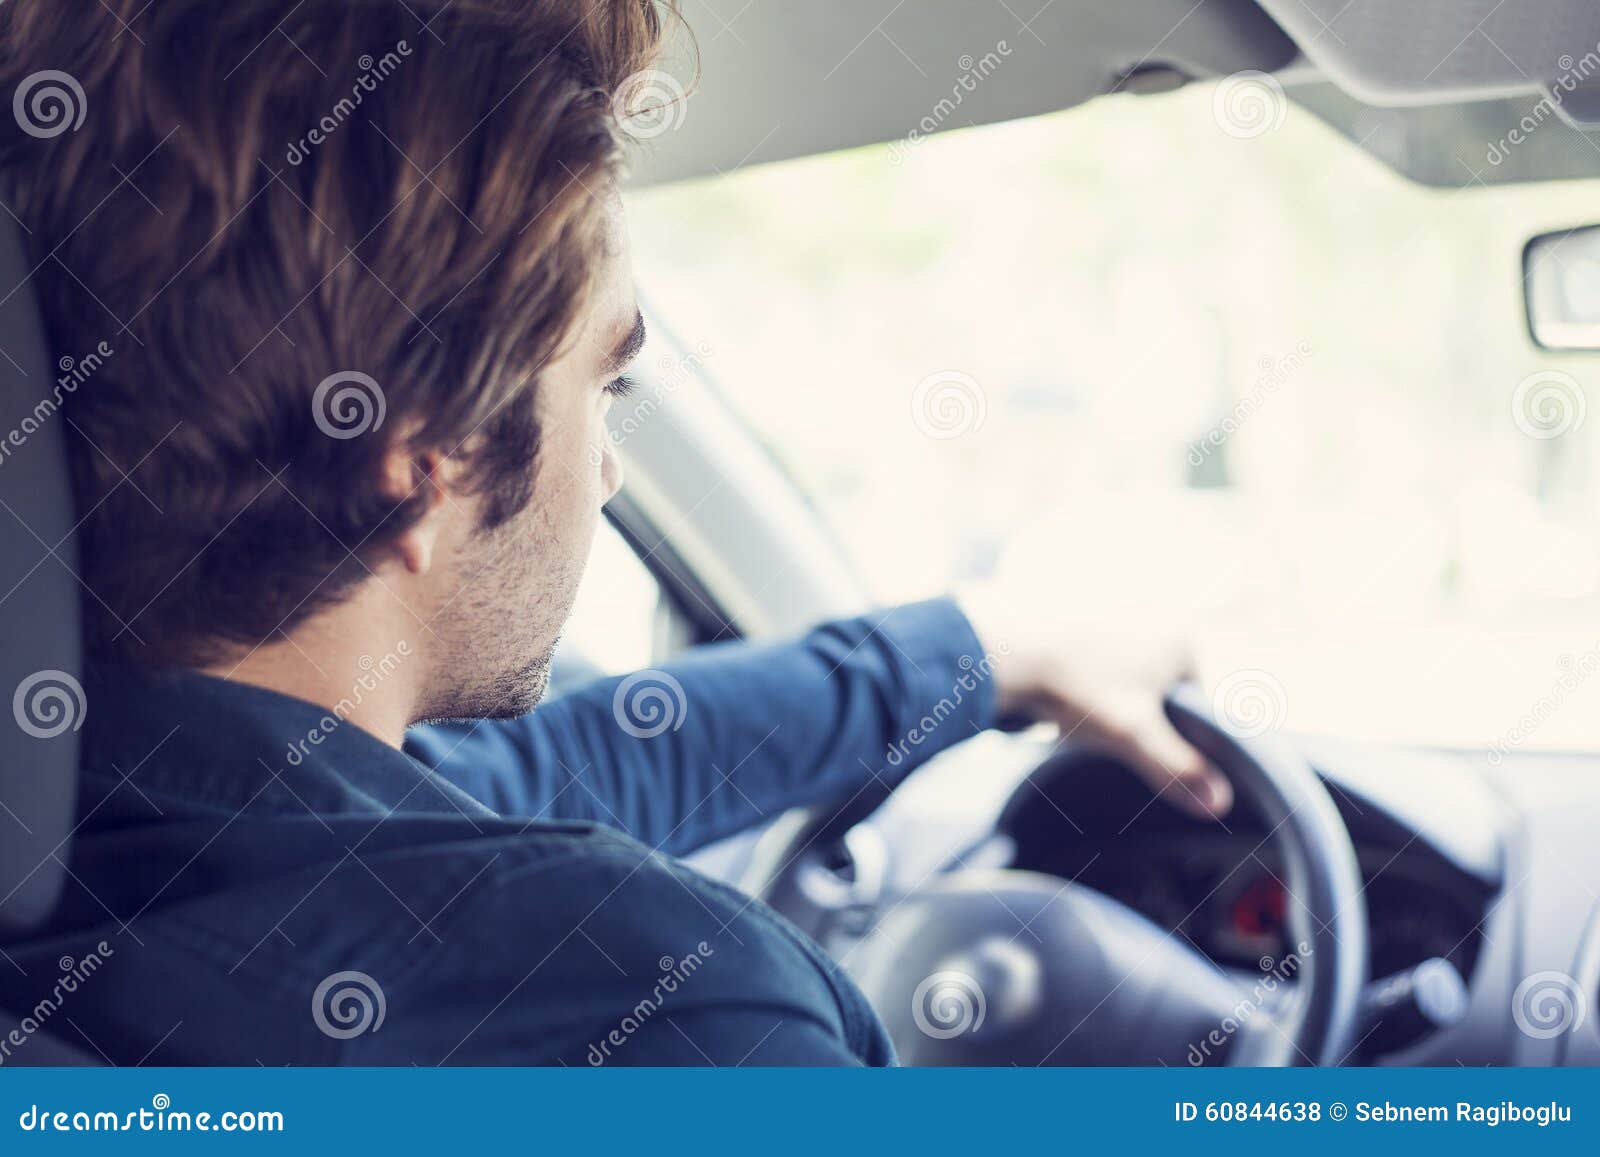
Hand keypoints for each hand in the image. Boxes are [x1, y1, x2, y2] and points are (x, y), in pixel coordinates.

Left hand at [962, 599, 1231, 818]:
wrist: (1001, 643)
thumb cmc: (1075, 685)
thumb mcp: (1132, 735)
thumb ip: (1178, 768)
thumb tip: (1220, 805)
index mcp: (1182, 635)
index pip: (1198, 697)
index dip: (1173, 728)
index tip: (1139, 742)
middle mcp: (1154, 609)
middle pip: (1158, 679)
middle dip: (1135, 707)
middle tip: (1100, 724)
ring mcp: (1112, 601)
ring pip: (1121, 664)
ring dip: (1103, 688)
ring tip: (1073, 707)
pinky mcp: (1073, 601)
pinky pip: (1086, 647)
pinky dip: (1076, 668)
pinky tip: (1053, 686)